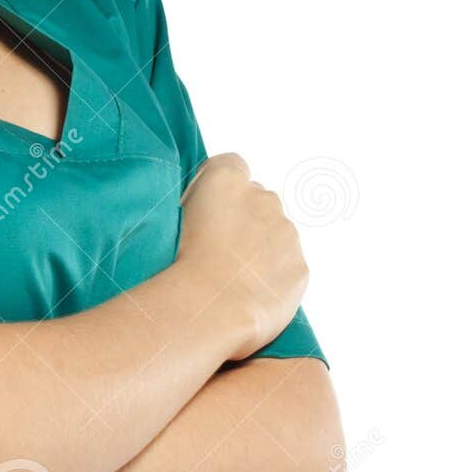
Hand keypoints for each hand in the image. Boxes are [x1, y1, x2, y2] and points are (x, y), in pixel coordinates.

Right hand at [176, 152, 308, 358]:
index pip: (231, 165)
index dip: (221, 188)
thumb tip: (210, 207)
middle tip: (219, 249)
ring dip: (261, 249)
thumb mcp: (172, 215)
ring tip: (233, 277)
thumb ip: (199, 199)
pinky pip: (287, 267)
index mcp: (227, 179)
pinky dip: (273, 277)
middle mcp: (264, 198)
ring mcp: (287, 234)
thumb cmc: (181, 262)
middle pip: (258, 201)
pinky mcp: (299, 267)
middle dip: (245, 220)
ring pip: (276, 235)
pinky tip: (249, 293)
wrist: (210, 307)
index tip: (209, 210)